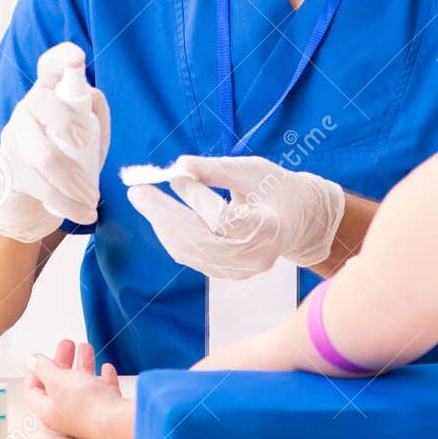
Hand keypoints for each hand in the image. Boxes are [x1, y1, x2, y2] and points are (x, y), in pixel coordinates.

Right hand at [0, 42, 110, 241]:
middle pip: (41, 103)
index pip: (50, 67)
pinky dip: (68, 205)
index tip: (76, 58)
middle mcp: (27, 109)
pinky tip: (84, 213)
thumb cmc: (63, 161)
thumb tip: (92, 104)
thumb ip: (92, 117)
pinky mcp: (8, 169)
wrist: (22, 202)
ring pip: (45, 156)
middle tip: (85, 145)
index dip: (62, 59)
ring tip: (93, 201)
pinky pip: (41, 186)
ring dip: (76, 184)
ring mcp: (13, 138)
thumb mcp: (85, 137)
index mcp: (51, 94)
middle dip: (66, 124)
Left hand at [25, 338, 133, 438]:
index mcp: (49, 410)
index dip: (34, 372)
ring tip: (86, 348)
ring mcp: (89, 413)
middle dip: (62, 362)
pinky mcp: (108, 410)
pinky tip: (106, 369)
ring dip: (83, 365)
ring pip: (83, 385)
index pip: (33, 391)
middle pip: (59, 385)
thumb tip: (32, 361)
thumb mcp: (58, 381)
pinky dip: (104, 378)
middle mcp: (67, 414)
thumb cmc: (87, 407)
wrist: (118, 422)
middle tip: (67, 345)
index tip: (40, 358)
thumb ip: (44, 369)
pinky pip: (104, 391)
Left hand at [126, 154, 344, 278]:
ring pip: (190, 251)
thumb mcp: (253, 170)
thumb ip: (217, 169)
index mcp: (269, 231)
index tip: (177, 176)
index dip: (197, 199)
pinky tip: (160, 214)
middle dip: (164, 215)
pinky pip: (191, 255)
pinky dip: (171, 234)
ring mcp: (240, 270)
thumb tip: (178, 166)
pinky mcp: (226, 272)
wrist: (300, 219)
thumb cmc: (277, 189)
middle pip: (200, 241)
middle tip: (138, 191)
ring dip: (162, 224)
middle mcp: (255, 258)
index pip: (224, 220)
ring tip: (143, 198)